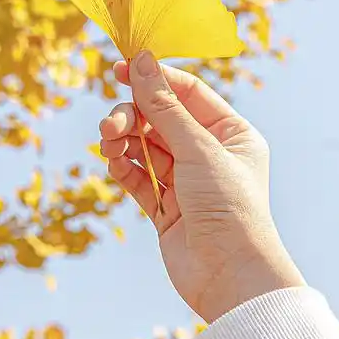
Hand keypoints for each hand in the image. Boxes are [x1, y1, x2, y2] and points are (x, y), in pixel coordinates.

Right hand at [99, 50, 305, 323]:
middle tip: (110, 123)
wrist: (230, 277)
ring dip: (123, 140)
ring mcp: (187, 182)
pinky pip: (139, 177)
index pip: (188, 93)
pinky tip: (111, 161)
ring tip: (107, 142)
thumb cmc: (229, 208)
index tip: (120, 68)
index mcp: (232, 133)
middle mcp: (210, 154)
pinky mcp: (166, 209)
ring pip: (146, 148)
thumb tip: (142, 62)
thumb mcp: (198, 149)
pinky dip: (123, 167)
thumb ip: (164, 107)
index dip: (154, 78)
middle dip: (133, 116)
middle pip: (161, 119)